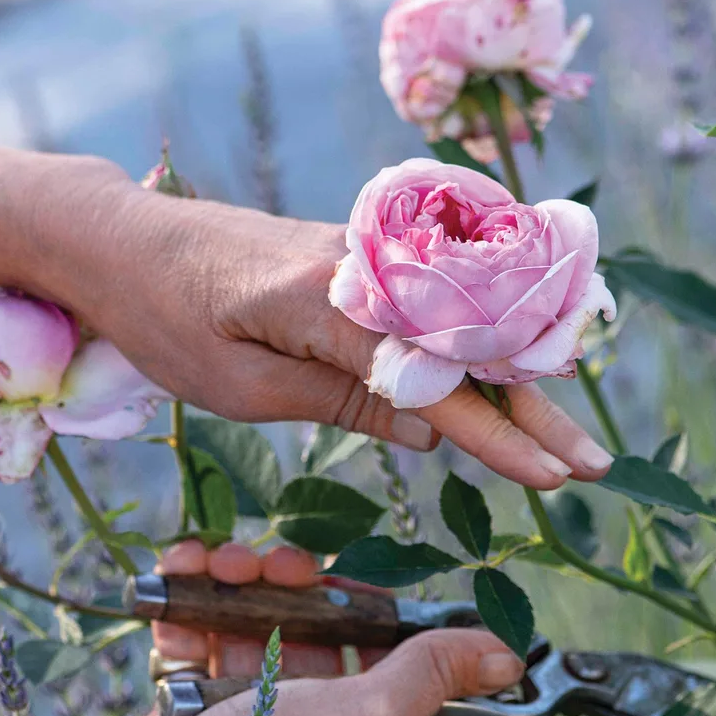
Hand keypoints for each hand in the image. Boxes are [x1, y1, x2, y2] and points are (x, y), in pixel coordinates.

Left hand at [30, 165, 613, 489]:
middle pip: (471, 344)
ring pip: (459, 324)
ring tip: (561, 432)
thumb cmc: (167, 318)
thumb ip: (343, 401)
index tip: (554, 476)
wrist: (126, 240)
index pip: (439, 378)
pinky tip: (501, 382)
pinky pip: (430, 308)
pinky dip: (471, 348)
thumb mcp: (240, 385)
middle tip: (590, 464)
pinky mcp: (359, 261)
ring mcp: (368, 257)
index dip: (499, 434)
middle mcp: (368, 267)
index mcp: (333, 301)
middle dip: (534, 407)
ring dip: (513, 378)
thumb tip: (434, 430)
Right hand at [110, 540, 524, 715]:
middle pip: (312, 621)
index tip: (328, 574)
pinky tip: (180, 572)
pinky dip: (190, 596)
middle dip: (285, 578)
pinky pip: (204, 627)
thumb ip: (435, 673)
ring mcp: (254, 706)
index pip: (380, 645)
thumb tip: (509, 656)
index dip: (357, 600)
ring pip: (255, 613)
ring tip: (213, 564)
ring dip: (233, 576)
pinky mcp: (200, 695)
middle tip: (265, 563)